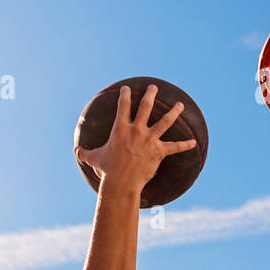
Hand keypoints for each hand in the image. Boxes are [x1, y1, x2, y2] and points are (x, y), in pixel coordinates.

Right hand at [74, 85, 196, 194]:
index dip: (124, 96)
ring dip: (174, 112)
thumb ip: (84, 153)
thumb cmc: (107, 170)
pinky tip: (194, 143)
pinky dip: (185, 145)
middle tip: (154, 87)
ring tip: (180, 105)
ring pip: (165, 121)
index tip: (127, 88)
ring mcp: (149, 140)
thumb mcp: (94, 159)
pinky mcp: (159, 152)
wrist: (121, 182)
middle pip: (145, 107)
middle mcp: (136, 131)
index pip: (123, 107)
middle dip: (150, 95)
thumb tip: (75, 151)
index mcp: (121, 129)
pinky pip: (174, 147)